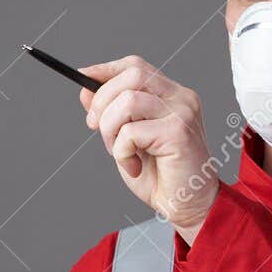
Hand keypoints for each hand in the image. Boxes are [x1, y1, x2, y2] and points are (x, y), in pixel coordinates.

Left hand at [79, 55, 219, 239]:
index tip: (83, 78)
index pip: (135, 66)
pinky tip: (134, 166)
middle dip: (103, 100)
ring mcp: (183, 114)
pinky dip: (122, 152)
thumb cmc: (163, 176)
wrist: (188, 206)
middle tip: (95, 126)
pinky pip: (131, 131)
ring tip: (120, 152)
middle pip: (132, 75)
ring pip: (128, 101)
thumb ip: (112, 113)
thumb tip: (86, 91)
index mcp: (172, 95)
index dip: (106, 70)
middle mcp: (181, 98)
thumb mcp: (128, 139)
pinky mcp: (178, 133)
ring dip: (111, 130)